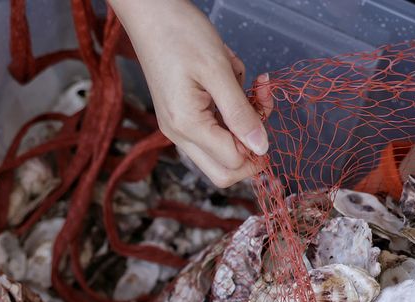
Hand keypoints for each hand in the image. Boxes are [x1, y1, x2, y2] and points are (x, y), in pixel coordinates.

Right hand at [110, 0, 272, 187]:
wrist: (150, 13)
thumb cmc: (181, 34)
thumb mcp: (218, 70)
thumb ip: (241, 113)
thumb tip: (262, 148)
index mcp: (187, 126)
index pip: (233, 162)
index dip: (256, 144)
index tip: (264, 108)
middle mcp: (179, 134)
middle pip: (224, 171)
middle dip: (250, 147)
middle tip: (260, 110)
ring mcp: (178, 128)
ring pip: (221, 151)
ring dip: (242, 124)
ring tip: (249, 85)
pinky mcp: (182, 116)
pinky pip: (214, 128)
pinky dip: (230, 110)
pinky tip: (231, 79)